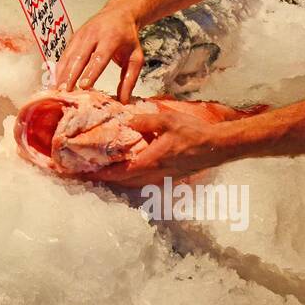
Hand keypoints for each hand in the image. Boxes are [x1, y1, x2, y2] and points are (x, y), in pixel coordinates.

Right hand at [55, 0, 143, 97]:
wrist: (119, 12)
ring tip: (58, 90)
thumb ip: (130, 78)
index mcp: (111, 38)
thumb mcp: (135, 57)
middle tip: (65, 91)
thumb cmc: (128, 38)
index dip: (91, 72)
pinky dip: (60, 67)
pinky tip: (56, 80)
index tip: (83, 86)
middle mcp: (94, 34)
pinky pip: (65, 53)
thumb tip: (123, 100)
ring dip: (62, 73)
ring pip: (69, 55)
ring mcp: (81, 34)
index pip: (99, 57)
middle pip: (79, 56)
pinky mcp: (74, 37)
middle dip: (71, 75)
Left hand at [91, 107, 223, 185]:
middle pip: (124, 182)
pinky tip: (129, 172)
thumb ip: (145, 121)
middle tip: (88, 175)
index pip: (120, 172)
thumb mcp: (168, 120)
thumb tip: (126, 120)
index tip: (86, 174)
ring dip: (118, 181)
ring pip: (134, 184)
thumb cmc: (194, 133)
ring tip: (104, 174)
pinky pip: (145, 181)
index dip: (102, 174)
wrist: (218, 147)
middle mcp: (155, 174)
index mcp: (151, 161)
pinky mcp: (171, 177)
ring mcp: (164, 177)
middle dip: (105, 179)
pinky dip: (132, 179)